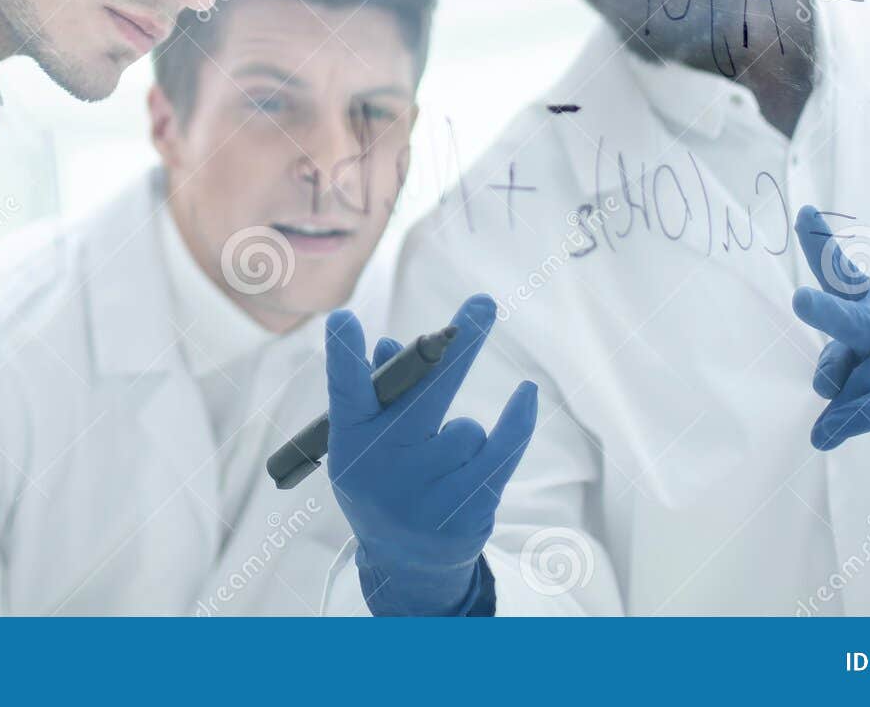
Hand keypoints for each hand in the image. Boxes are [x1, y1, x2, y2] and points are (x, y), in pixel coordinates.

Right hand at [324, 294, 537, 615]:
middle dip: (458, 346)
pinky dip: (517, 421)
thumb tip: (396, 345)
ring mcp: (424, 492)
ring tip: (441, 467)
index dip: (343, 356)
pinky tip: (526, 395)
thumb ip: (380, 390)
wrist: (405, 564)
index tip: (343, 320)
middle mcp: (383, 465)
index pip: (346, 392)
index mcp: (352, 440)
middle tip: (486, 304)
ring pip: (467, 429)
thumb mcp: (369, 439)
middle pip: (424, 393)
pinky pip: (503, 450)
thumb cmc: (384, 478)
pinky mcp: (466, 510)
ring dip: (464, 435)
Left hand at [791, 206, 869, 498]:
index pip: (840, 274)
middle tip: (800, 300)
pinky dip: (851, 423)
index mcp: (865, 305)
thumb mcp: (855, 369)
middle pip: (852, 316)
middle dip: (824, 309)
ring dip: (841, 408)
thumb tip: (827, 382)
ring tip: (826, 428)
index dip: (821, 244)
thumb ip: (835, 366)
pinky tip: (826, 437)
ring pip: (861, 379)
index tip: (802, 214)